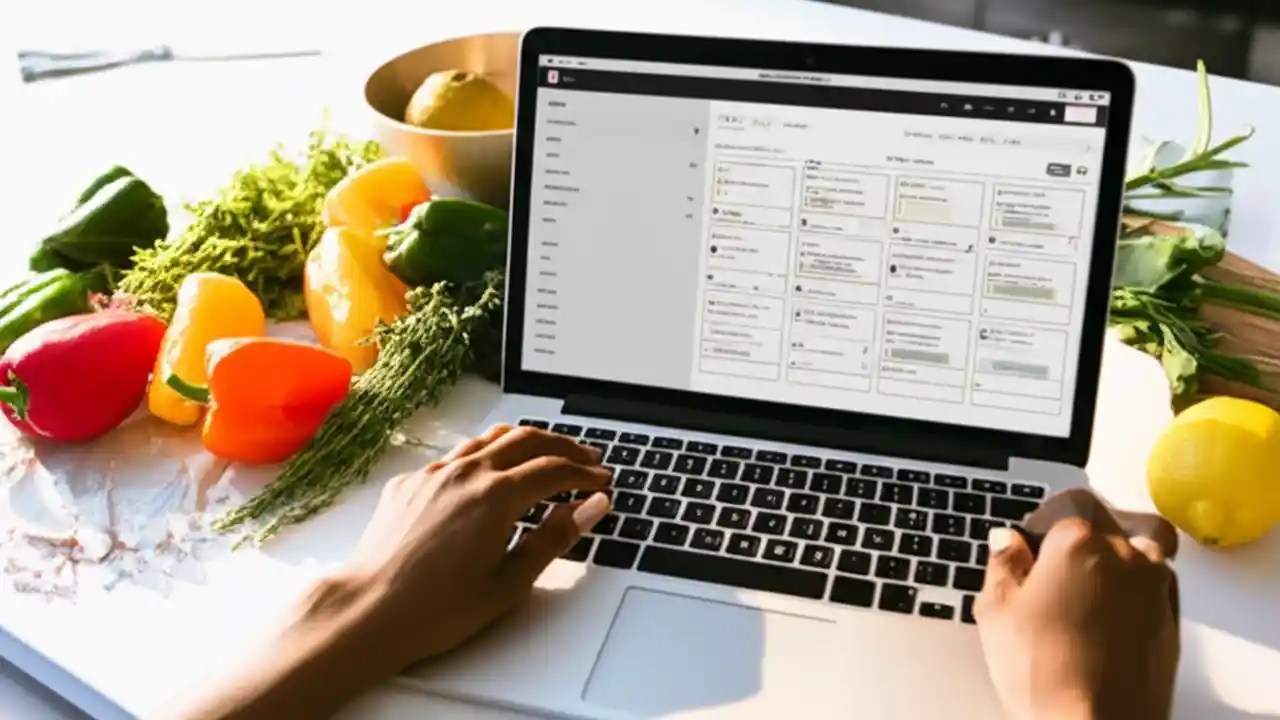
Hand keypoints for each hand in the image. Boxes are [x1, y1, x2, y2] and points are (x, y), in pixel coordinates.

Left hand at [342, 424, 612, 669]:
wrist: (368, 611)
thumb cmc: (435, 608)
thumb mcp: (510, 582)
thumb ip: (555, 538)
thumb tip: (590, 507)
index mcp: (496, 497)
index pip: (554, 470)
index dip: (584, 473)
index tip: (600, 479)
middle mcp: (465, 474)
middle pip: (527, 440)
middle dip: (563, 446)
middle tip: (585, 457)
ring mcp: (434, 473)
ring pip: (490, 438)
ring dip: (525, 441)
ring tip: (545, 452)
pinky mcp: (409, 481)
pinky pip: (456, 455)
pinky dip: (485, 455)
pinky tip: (489, 473)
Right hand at [975, 489, 1179, 719]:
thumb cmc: (1041, 672)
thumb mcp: (996, 613)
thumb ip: (1002, 566)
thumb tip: (1006, 541)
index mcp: (1077, 542)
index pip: (1064, 506)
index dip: (1040, 524)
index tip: (1025, 550)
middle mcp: (1125, 554)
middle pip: (1108, 518)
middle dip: (1081, 531)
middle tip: (1055, 563)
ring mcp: (1155, 586)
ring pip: (1144, 545)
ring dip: (1119, 553)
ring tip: (1089, 585)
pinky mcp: (1172, 619)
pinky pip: (1157, 582)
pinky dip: (1136, 586)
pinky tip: (1109, 614)